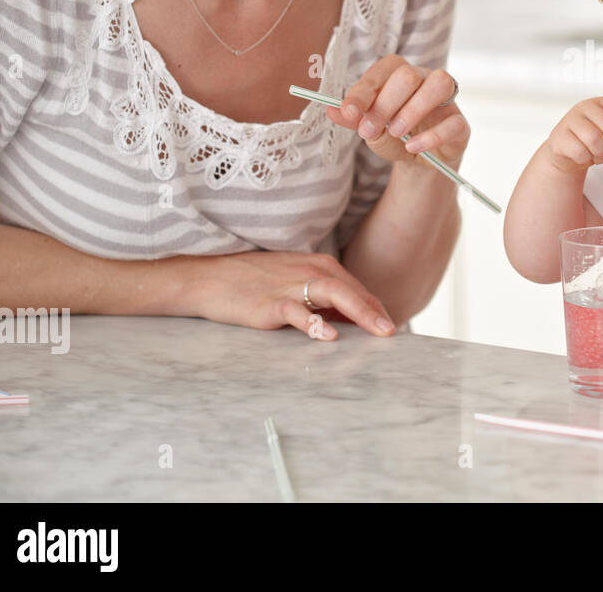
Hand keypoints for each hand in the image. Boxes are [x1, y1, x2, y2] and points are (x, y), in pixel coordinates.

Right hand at [175, 250, 396, 340]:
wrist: (210, 279)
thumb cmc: (254, 282)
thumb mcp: (294, 281)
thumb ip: (322, 298)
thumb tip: (349, 320)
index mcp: (319, 265)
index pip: (356, 288)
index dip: (375, 308)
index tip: (390, 327)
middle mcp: (310, 270)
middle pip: (352, 290)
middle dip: (375, 311)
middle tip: (393, 333)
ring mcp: (291, 286)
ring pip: (335, 295)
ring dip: (360, 313)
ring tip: (379, 332)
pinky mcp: (270, 303)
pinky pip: (298, 313)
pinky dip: (314, 323)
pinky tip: (329, 335)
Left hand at [326, 56, 469, 167]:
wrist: (420, 159)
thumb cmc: (395, 136)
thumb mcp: (370, 129)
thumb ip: (354, 119)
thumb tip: (331, 110)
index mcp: (400, 74)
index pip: (383, 70)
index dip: (364, 91)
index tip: (349, 112)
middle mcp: (425, 78)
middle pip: (408, 74)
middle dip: (385, 104)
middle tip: (370, 129)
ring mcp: (447, 100)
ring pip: (439, 84)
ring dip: (412, 110)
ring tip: (396, 133)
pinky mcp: (460, 123)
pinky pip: (453, 122)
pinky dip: (431, 136)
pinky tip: (413, 147)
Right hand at [547, 96, 602, 174]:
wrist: (568, 151)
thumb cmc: (595, 141)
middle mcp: (587, 107)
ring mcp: (571, 119)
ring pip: (594, 140)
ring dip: (601, 154)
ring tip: (598, 154)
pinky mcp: (560, 135)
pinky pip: (579, 151)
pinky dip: (586, 158)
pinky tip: (584, 155)